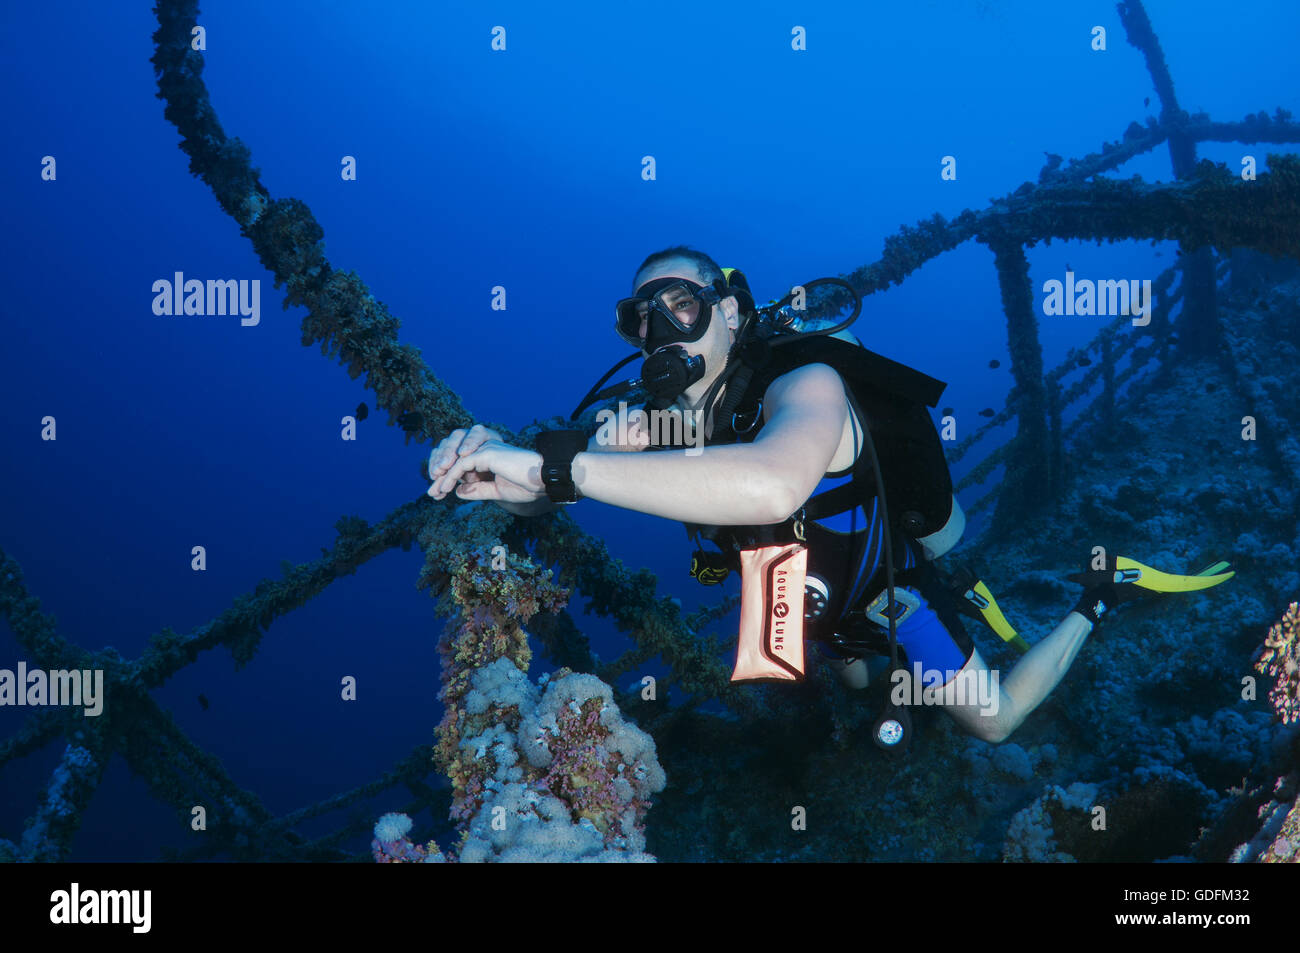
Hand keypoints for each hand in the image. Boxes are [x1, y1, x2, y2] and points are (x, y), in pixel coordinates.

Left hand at [427, 426, 544, 503]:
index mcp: (488, 457)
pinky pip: (461, 465)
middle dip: (440, 476)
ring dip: (442, 477)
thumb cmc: (527, 485)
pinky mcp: (486, 453)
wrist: (543, 480)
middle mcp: (485, 449)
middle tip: (431, 494)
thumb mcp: (496, 492)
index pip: (461, 464)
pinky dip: (451, 477)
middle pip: (454, 458)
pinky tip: (444, 489)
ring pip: (454, 460)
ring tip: (434, 493)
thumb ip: (478, 490)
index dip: (448, 479)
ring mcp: (485, 449)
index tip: (438, 495)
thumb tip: (458, 492)